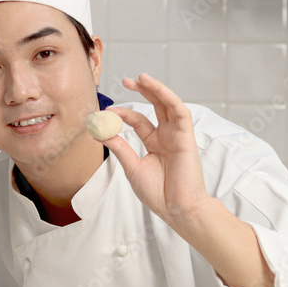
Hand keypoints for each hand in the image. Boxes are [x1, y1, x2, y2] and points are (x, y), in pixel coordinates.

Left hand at [102, 73, 212, 231]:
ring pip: (167, 105)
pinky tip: (156, 88)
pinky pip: (179, 111)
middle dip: (142, 91)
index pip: (138, 121)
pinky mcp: (186, 137)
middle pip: (155, 106)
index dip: (122, 114)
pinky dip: (168, 97)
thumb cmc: (158, 194)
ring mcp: (177, 135)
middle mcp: (166, 136)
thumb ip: (119, 147)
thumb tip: (100, 132)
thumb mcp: (132, 167)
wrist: (176, 208)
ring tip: (140, 78)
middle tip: (125, 81)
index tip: (105, 113)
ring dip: (155, 89)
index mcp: (155, 144)